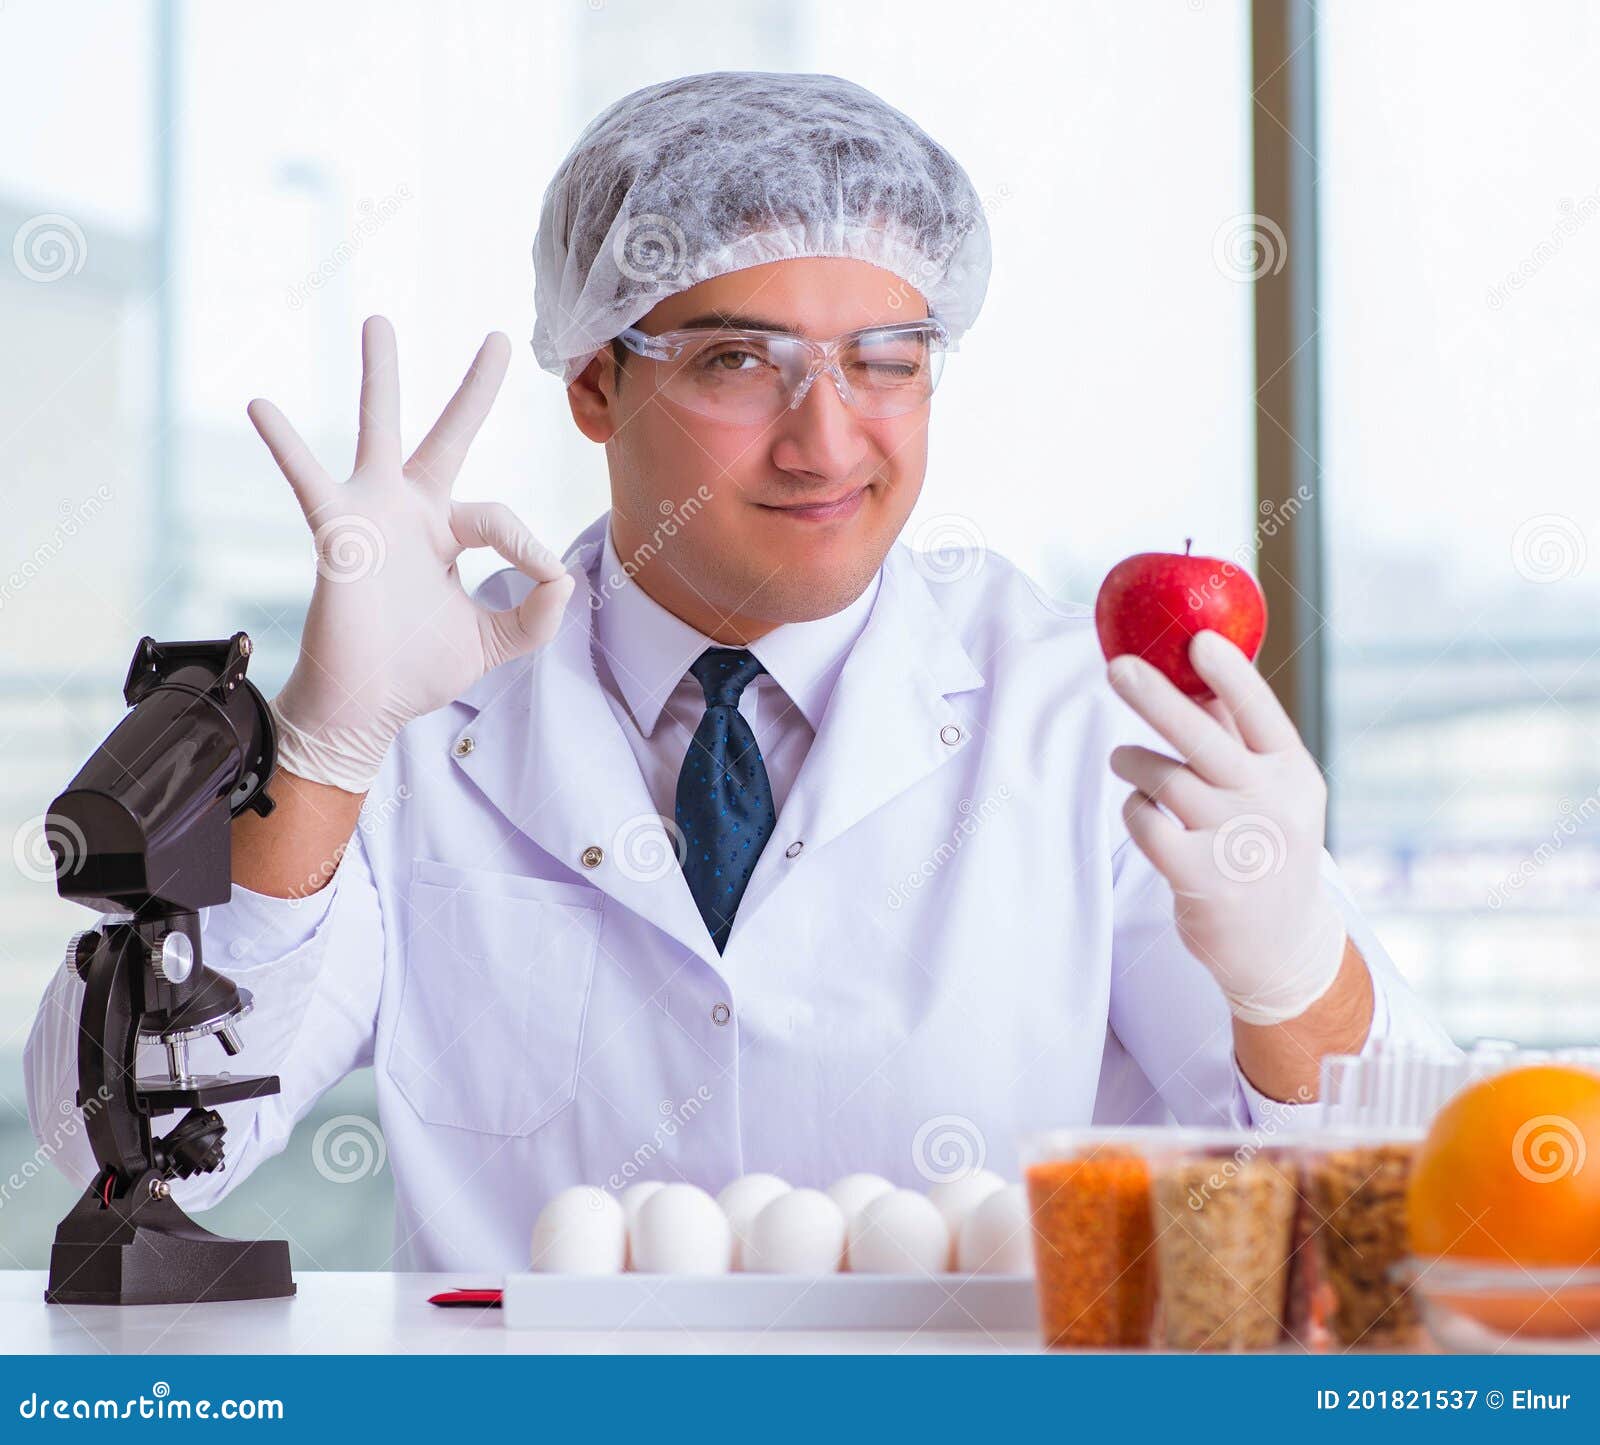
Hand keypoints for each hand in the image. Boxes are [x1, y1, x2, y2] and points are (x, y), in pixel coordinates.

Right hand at [248, 316, 574, 792]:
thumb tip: (564, 577)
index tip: (546, 579)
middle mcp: (413, 511)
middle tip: (500, 338)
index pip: (502, 519)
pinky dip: (285, 444)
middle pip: (449, 435)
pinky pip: (308, 480)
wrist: (366, 706)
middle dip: (474, 389)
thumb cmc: (420, 671)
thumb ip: (536, 615)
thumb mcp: (496, 642)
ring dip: (381, 376)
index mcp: (450, 533)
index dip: (530, 548)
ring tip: (379, 322)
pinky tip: (261, 405)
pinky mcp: (338, 532)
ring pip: (381, 430)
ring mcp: (374, 514)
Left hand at [1106, 628, 1345, 1024]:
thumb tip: (1189, 665)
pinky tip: (1142, 811)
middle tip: (1116, 668)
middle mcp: (1271, 804)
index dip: (1230, 675)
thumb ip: (1236, 737)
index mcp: (1294, 773)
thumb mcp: (1272, 791)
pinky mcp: (1199, 877)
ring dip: (1133, 762)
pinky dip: (1134, 809)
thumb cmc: (1264, 844)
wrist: (1280, 943)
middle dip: (1155, 698)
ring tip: (1125, 760)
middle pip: (1202, 738)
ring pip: (1164, 778)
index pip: (1261, 714)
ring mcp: (1236, 843)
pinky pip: (1145, 822)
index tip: (1198, 641)